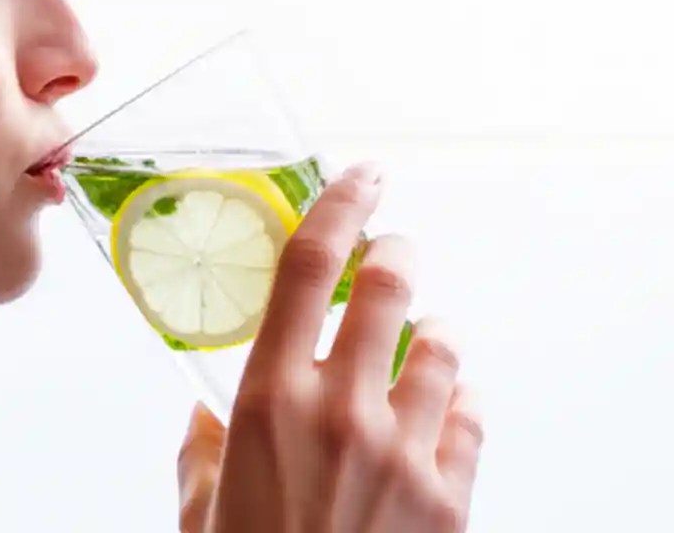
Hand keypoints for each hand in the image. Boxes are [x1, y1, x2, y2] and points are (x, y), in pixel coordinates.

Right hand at [176, 163, 483, 532]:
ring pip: (445, 348)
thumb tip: (203, 416)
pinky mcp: (451, 498)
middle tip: (394, 257)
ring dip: (434, 334)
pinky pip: (475, 419)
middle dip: (398, 255)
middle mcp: (342, 410)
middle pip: (391, 285)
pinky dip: (462, 405)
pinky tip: (442, 416)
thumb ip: (201, 451)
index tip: (362, 175)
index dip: (340, 204)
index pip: (310, 266)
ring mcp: (405, 452)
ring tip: (422, 347)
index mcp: (267, 401)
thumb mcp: (199, 513)